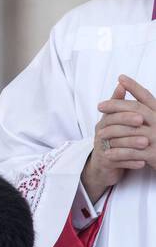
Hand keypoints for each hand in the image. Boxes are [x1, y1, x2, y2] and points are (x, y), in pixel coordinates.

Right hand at [84, 75, 155, 199]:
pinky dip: (130, 162)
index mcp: (105, 122)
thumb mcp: (114, 120)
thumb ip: (118, 103)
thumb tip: (121, 83)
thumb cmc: (113, 138)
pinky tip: (142, 162)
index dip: (125, 114)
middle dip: (128, 125)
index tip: (141, 115)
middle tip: (142, 124)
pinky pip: (117, 162)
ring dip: (131, 143)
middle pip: (111, 127)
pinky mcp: (105, 162)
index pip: (112, 114)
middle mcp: (100, 134)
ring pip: (114, 145)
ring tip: (145, 143)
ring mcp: (101, 148)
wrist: (103, 164)